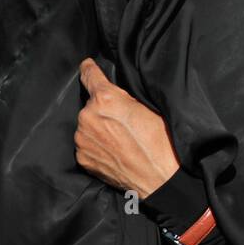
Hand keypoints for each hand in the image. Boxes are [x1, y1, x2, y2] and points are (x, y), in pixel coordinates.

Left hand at [75, 57, 179, 197]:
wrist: (160, 179)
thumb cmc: (161, 143)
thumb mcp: (149, 108)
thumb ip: (124, 98)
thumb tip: (114, 94)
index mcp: (105, 100)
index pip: (89, 76)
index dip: (88, 69)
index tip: (86, 65)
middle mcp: (87, 117)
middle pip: (90, 105)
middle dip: (103, 109)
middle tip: (122, 122)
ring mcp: (82, 139)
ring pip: (87, 126)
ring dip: (98, 128)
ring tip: (120, 140)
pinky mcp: (81, 157)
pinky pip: (86, 144)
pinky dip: (96, 145)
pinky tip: (114, 152)